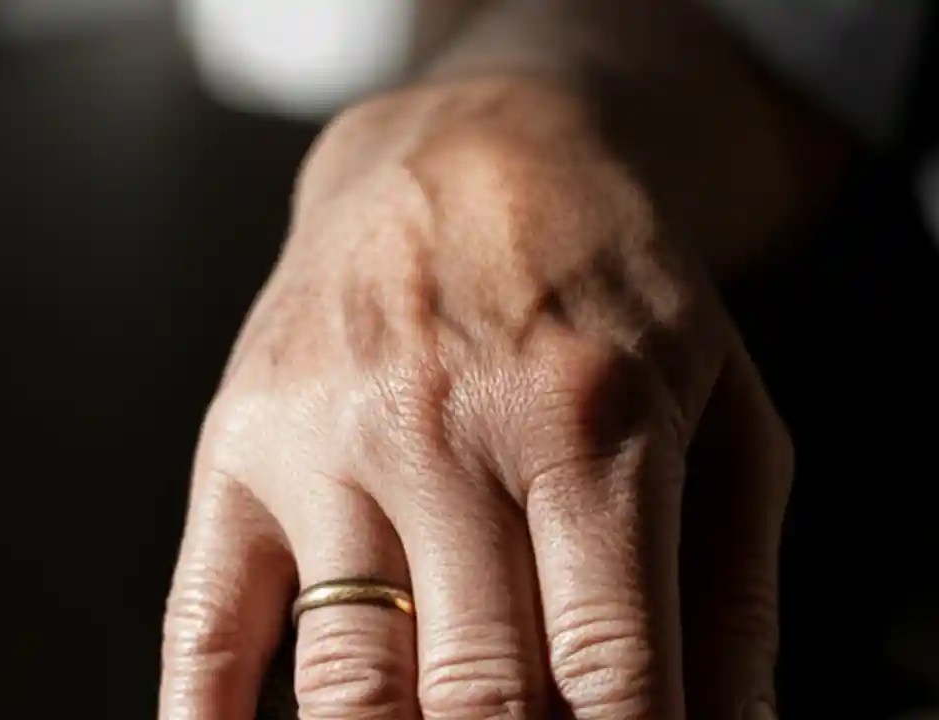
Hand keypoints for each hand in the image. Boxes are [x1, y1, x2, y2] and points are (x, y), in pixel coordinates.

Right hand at [160, 76, 791, 718]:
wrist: (467, 154)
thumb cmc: (609, 292)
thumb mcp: (721, 412)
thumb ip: (733, 591)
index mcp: (586, 425)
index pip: (608, 670)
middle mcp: (444, 432)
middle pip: (479, 696)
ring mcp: (325, 445)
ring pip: (348, 684)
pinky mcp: (239, 451)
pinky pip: (206, 626)